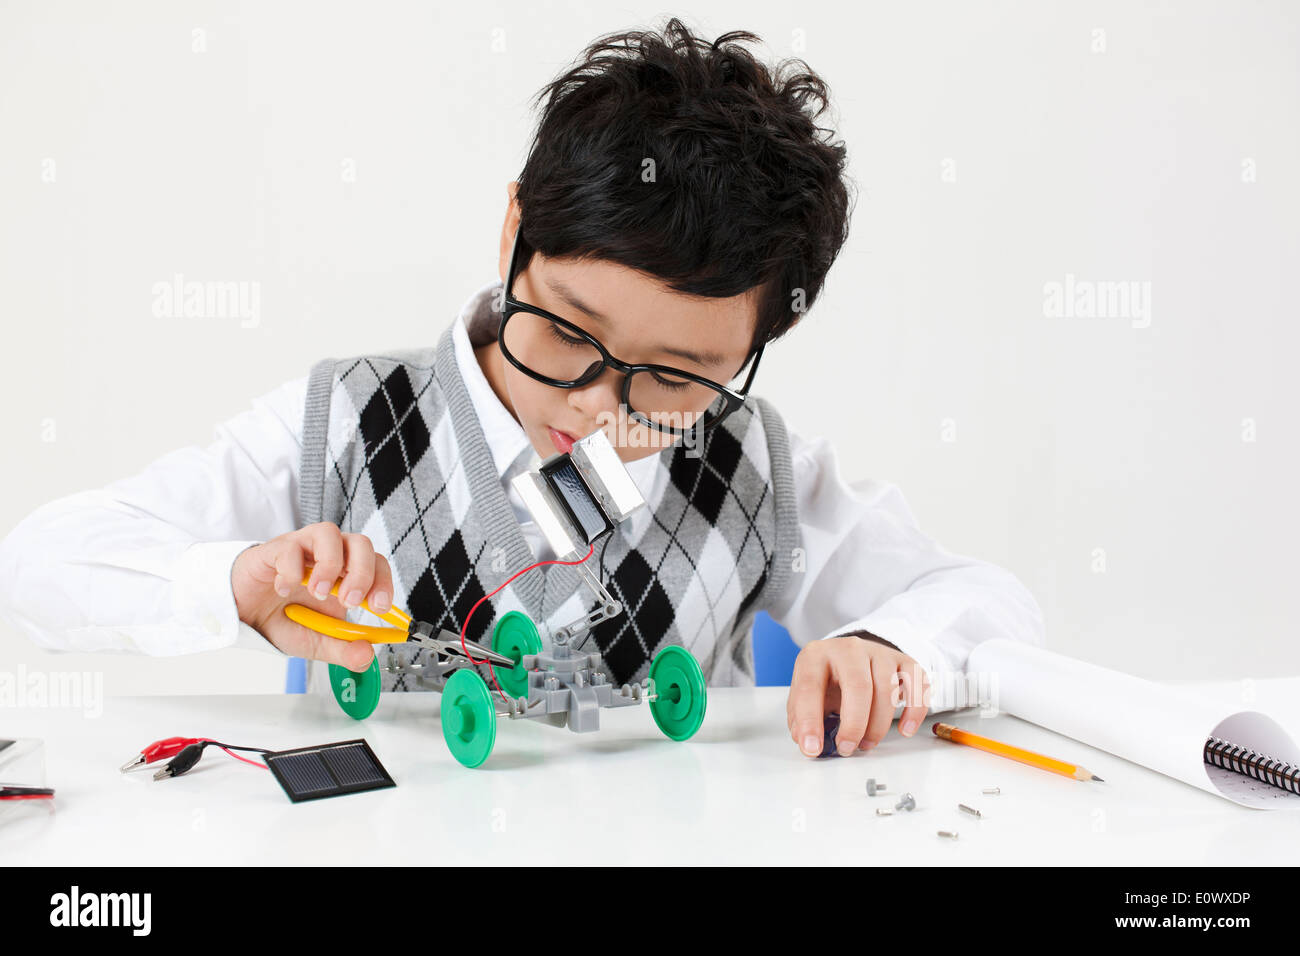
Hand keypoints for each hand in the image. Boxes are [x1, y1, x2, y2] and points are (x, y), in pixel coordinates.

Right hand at [231, 522, 394, 671]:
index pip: (378, 564)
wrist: (243, 615)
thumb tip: (367, 656)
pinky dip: (291, 571)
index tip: (379, 608)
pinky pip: (289, 547)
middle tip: (349, 602)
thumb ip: (342, 650)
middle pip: (360, 543)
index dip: (383, 582)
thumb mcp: (316, 643)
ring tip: (318, 594)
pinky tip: (284, 590)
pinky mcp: (274, 550)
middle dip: (362, 573)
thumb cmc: (283, 620)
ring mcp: (303, 548)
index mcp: (346, 575)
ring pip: (328, 533)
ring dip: (329, 565)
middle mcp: (329, 556)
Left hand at [786, 634, 928, 756]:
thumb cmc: (827, 680)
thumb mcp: (805, 695)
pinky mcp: (903, 660)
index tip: (812, 748)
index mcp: (816, 656)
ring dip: (878, 725)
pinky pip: (918, 684)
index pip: (809, 687)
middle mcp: (849, 648)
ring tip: (866, 743)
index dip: (810, 720)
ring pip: (887, 689)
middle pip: (858, 686)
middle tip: (847, 748)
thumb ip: (802, 718)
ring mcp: (878, 652)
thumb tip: (808, 743)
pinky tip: (905, 730)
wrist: (850, 656)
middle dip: (853, 724)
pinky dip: (915, 711)